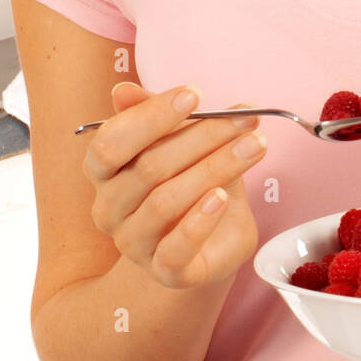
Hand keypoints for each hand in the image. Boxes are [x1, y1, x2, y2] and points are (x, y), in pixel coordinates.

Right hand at [83, 81, 266, 288]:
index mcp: (105, 172)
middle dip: (202, 137)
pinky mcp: (163, 271)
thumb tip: (122, 90)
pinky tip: (222, 197)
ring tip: (255, 146)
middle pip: (148, 168)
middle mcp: (109, 209)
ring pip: (166, 201)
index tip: (195, 94)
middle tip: (245, 119)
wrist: (215, 237)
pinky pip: (174, 248)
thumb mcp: (181, 141)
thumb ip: (155, 116)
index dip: (150, 116)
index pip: (111, 142)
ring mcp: (133, 243)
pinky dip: (199, 220)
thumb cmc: (192, 179)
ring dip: (216, 168)